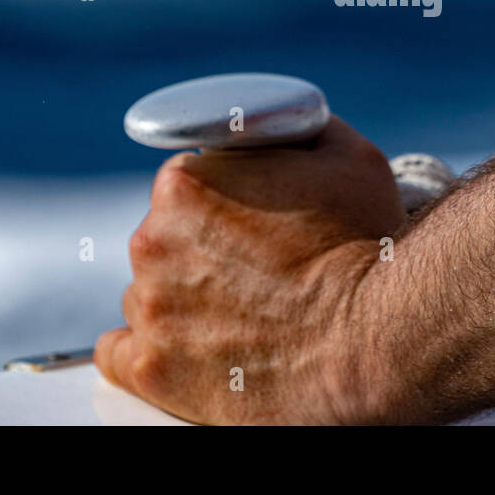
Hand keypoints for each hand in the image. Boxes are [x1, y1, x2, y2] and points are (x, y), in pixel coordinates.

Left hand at [94, 118, 402, 423]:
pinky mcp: (154, 370)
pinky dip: (146, 349)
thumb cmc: (365, 246)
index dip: (223, 200)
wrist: (376, 339)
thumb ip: (301, 130)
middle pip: (164, 239)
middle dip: (203, 250)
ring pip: (149, 295)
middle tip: (258, 271)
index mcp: (185, 182)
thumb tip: (286, 125)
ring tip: (241, 315)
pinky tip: (178, 347)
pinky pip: (119, 355)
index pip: (186, 182)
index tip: (252, 222)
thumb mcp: (348, 157)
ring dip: (182, 300)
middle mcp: (151, 241)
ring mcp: (149, 309)